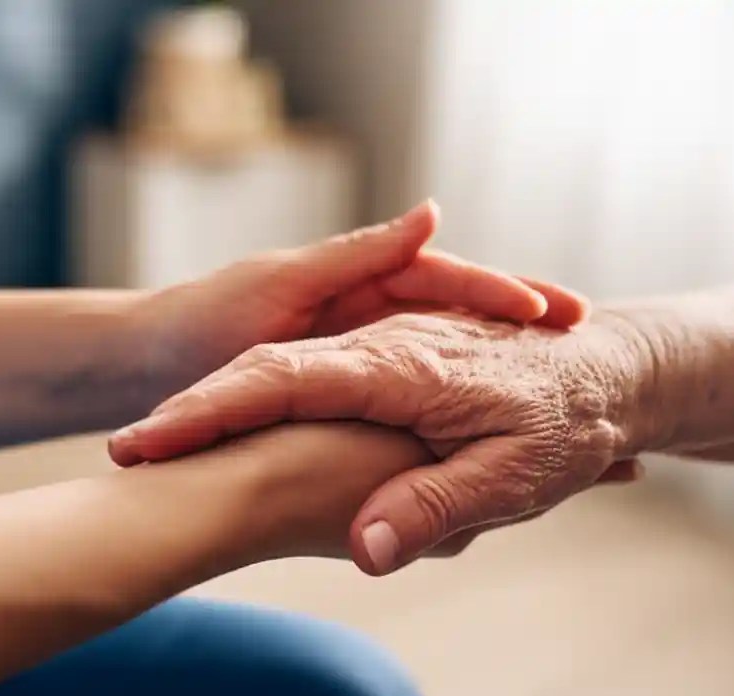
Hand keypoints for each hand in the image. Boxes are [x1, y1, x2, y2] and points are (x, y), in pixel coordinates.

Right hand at [110, 312, 650, 574]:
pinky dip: (258, 405)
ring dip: (215, 408)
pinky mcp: (385, 368)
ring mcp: (374, 355)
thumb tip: (368, 551)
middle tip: (126, 453)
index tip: (143, 445)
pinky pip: (308, 382)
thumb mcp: (509, 474)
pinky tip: (231, 430)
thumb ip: (435, 506)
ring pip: (277, 374)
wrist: (607, 375)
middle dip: (190, 412)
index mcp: (392, 369)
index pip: (274, 382)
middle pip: (258, 372)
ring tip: (152, 447)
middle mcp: (370, 351)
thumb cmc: (565, 423)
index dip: (207, 413)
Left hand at [137, 200, 587, 398]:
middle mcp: (365, 320)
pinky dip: (456, 423)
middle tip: (584, 340)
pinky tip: (498, 443)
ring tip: (561, 396)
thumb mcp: (284, 278)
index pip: (451, 277)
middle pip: (458, 316)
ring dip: (498, 382)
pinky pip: (412, 411)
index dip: (507, 291)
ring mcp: (356, 362)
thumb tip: (433, 213)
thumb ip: (360, 253)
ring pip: (442, 367)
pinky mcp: (343, 403)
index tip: (562, 309)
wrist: (150, 366)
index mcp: (362, 288)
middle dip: (517, 325)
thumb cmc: (206, 316)